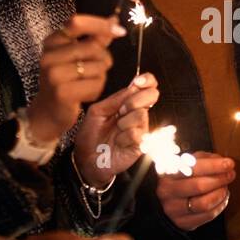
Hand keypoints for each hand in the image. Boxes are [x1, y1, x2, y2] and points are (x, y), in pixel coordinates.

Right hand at [28, 15, 125, 144]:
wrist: (48, 111)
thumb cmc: (66, 81)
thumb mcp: (76, 56)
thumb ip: (94, 39)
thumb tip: (114, 20)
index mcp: (52, 42)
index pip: (77, 23)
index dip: (101, 24)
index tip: (119, 30)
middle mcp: (49, 56)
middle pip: (93, 47)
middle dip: (104, 58)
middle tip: (99, 69)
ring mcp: (54, 74)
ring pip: (98, 66)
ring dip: (101, 76)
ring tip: (89, 83)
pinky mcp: (63, 92)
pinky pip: (95, 84)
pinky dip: (97, 89)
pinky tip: (86, 93)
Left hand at [73, 72, 159, 186]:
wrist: (87, 158)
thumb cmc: (90, 134)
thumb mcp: (97, 111)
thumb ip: (115, 100)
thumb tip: (134, 87)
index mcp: (128, 102)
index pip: (147, 86)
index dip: (147, 80)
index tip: (137, 82)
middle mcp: (138, 113)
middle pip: (152, 95)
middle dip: (135, 100)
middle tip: (121, 111)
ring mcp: (142, 128)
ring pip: (141, 115)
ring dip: (124, 122)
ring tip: (115, 130)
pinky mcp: (142, 144)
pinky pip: (136, 134)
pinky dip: (123, 137)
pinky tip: (117, 142)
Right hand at [156, 152, 234, 230]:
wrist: (168, 202)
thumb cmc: (182, 178)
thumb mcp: (189, 164)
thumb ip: (204, 159)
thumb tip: (222, 162)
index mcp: (167, 173)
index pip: (192, 168)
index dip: (213, 166)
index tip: (229, 163)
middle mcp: (167, 192)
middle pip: (199, 186)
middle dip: (219, 179)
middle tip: (231, 175)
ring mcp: (173, 209)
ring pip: (204, 204)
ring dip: (220, 194)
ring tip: (225, 188)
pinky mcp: (182, 223)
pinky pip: (208, 215)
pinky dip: (220, 206)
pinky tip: (222, 198)